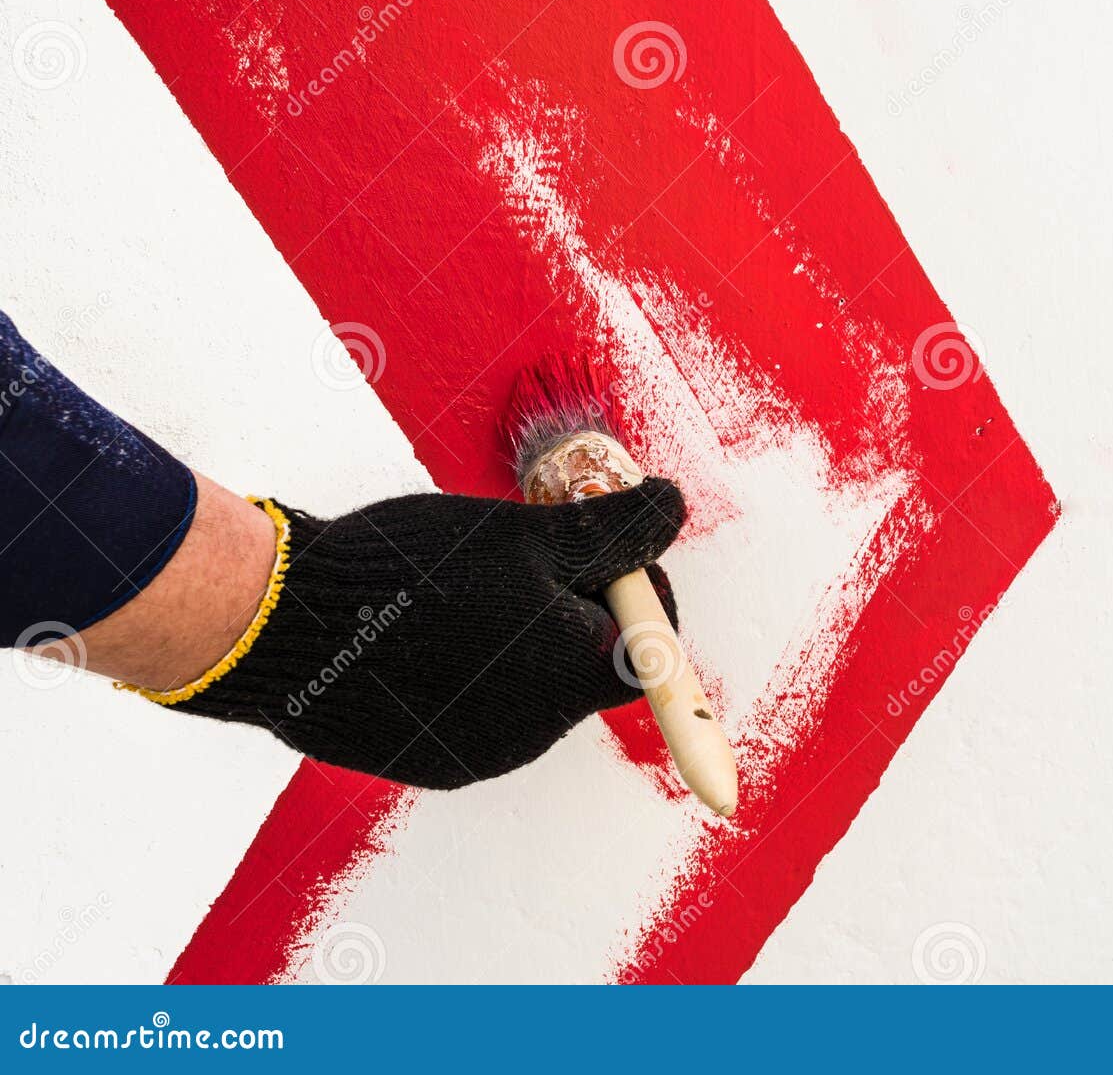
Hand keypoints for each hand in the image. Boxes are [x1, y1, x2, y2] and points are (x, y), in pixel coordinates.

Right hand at [161, 479, 686, 787]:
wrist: (280, 627)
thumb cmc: (411, 570)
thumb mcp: (524, 532)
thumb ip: (612, 529)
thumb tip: (674, 507)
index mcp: (576, 677)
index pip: (654, 648)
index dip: (636, 591)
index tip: (598, 547)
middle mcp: (539, 732)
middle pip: (586, 666)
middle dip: (567, 609)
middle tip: (514, 555)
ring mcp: (482, 755)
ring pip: (529, 687)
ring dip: (515, 639)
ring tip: (452, 590)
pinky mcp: (429, 763)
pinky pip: (474, 711)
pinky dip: (464, 671)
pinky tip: (418, 631)